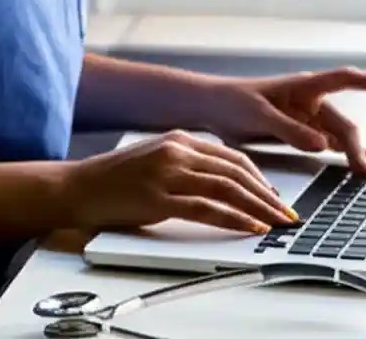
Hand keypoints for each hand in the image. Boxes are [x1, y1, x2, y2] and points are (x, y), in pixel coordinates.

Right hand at [63, 130, 299, 233]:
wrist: (77, 186)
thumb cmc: (114, 179)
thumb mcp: (156, 159)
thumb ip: (187, 164)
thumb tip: (221, 183)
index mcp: (180, 139)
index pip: (232, 157)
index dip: (259, 177)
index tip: (275, 195)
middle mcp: (177, 152)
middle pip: (237, 172)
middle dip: (268, 195)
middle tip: (288, 212)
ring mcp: (168, 173)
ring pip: (227, 189)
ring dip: (259, 208)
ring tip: (278, 221)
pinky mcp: (158, 197)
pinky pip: (207, 209)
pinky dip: (234, 219)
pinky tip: (250, 226)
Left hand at [199, 67, 365, 174]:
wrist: (211, 108)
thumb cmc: (231, 102)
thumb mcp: (257, 115)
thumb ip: (289, 129)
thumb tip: (323, 144)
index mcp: (304, 87)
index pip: (345, 78)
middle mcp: (312, 103)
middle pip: (344, 124)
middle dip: (359, 147)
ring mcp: (309, 120)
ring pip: (343, 138)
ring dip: (363, 154)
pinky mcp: (303, 135)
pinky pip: (330, 147)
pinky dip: (346, 159)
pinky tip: (362, 170)